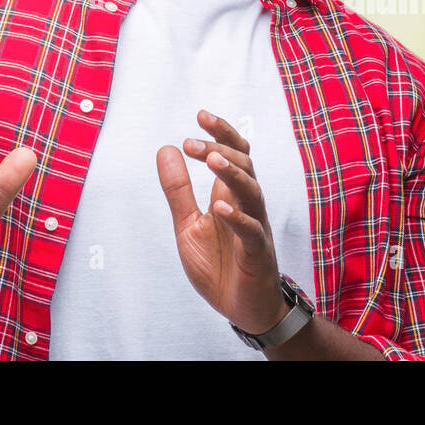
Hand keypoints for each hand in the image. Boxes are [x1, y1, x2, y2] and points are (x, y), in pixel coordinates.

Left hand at [156, 109, 287, 334]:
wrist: (244, 309)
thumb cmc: (219, 265)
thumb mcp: (188, 226)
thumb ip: (178, 190)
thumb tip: (166, 148)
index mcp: (231, 196)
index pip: (235, 154)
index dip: (221, 133)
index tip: (200, 115)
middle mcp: (248, 206)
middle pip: (245, 165)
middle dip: (221, 149)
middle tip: (193, 142)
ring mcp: (256, 229)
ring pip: (252, 192)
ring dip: (234, 175)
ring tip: (213, 161)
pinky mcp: (257, 255)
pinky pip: (251, 232)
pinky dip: (237, 218)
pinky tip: (219, 209)